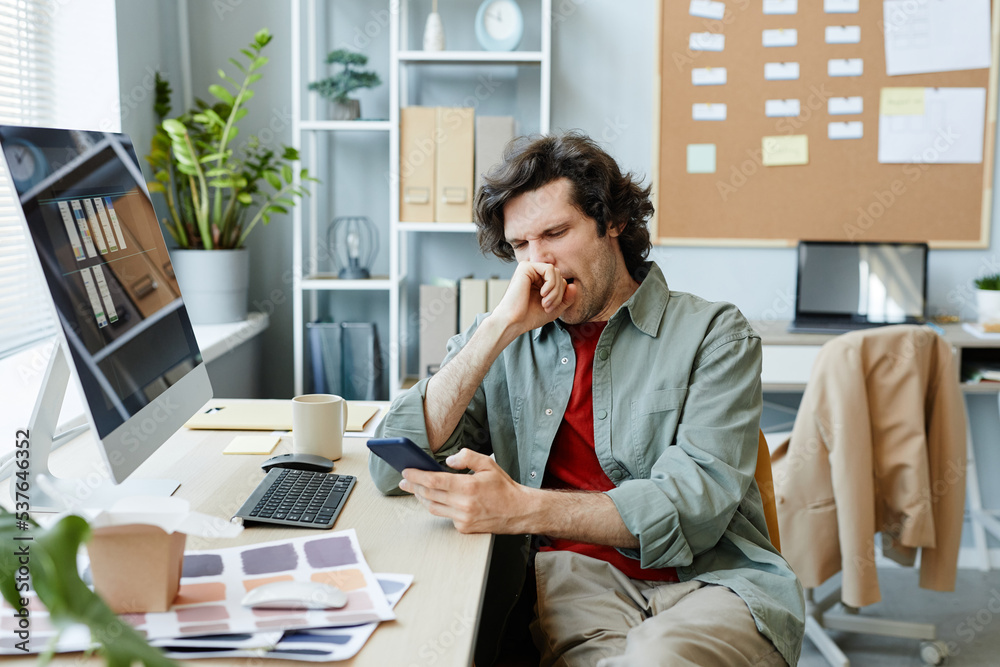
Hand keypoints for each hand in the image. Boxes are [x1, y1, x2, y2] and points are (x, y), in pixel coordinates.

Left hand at [398, 449, 529, 533]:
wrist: (519, 511)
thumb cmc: (503, 487)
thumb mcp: (488, 464)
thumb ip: (467, 457)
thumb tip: (449, 460)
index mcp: (468, 487)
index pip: (434, 480)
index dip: (417, 476)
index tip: (406, 471)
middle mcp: (463, 505)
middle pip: (429, 495)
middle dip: (414, 486)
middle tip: (404, 480)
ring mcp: (463, 519)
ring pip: (433, 507)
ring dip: (422, 498)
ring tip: (415, 489)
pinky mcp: (464, 528)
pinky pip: (445, 516)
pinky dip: (438, 506)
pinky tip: (435, 499)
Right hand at [489, 261, 576, 337]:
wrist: (513, 322)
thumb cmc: (529, 317)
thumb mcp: (554, 309)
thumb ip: (566, 299)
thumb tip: (574, 285)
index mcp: (539, 281)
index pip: (560, 281)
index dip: (561, 295)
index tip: (551, 308)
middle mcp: (533, 273)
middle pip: (559, 276)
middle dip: (558, 293)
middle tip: (548, 306)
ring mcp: (529, 268)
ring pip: (556, 272)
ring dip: (555, 290)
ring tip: (545, 303)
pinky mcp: (525, 267)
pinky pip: (549, 269)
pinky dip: (551, 283)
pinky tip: (542, 294)